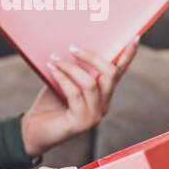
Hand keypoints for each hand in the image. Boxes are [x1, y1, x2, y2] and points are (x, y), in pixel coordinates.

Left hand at [20, 36, 139, 156]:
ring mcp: (94, 116)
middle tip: (73, 47)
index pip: (118, 73)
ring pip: (91, 83)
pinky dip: (62, 78)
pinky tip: (52, 69)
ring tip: (55, 58)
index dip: (127, 56)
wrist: (33, 130)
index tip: (135, 38)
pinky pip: (74, 93)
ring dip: (71, 67)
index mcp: (103, 95)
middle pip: (110, 75)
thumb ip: (75, 69)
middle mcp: (103, 106)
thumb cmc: (49, 103)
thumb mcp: (64, 81)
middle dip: (92, 57)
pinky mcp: (81, 123)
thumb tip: (75, 45)